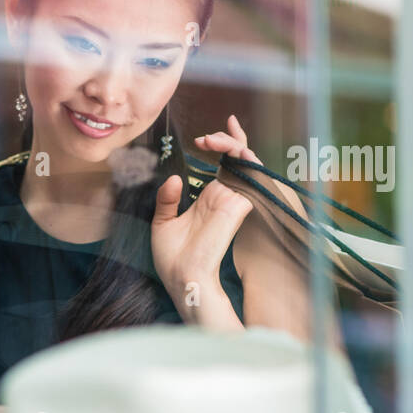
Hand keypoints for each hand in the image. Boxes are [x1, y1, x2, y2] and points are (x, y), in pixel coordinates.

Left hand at [152, 115, 256, 312]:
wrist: (181, 278)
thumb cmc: (172, 258)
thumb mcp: (162, 223)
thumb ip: (167, 199)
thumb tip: (175, 177)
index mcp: (207, 200)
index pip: (221, 166)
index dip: (220, 147)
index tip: (205, 135)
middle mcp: (222, 198)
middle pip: (236, 159)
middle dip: (227, 140)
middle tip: (206, 136)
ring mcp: (232, 201)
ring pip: (245, 163)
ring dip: (233, 144)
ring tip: (212, 138)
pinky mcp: (239, 206)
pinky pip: (250, 176)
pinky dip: (244, 159)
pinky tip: (231, 148)